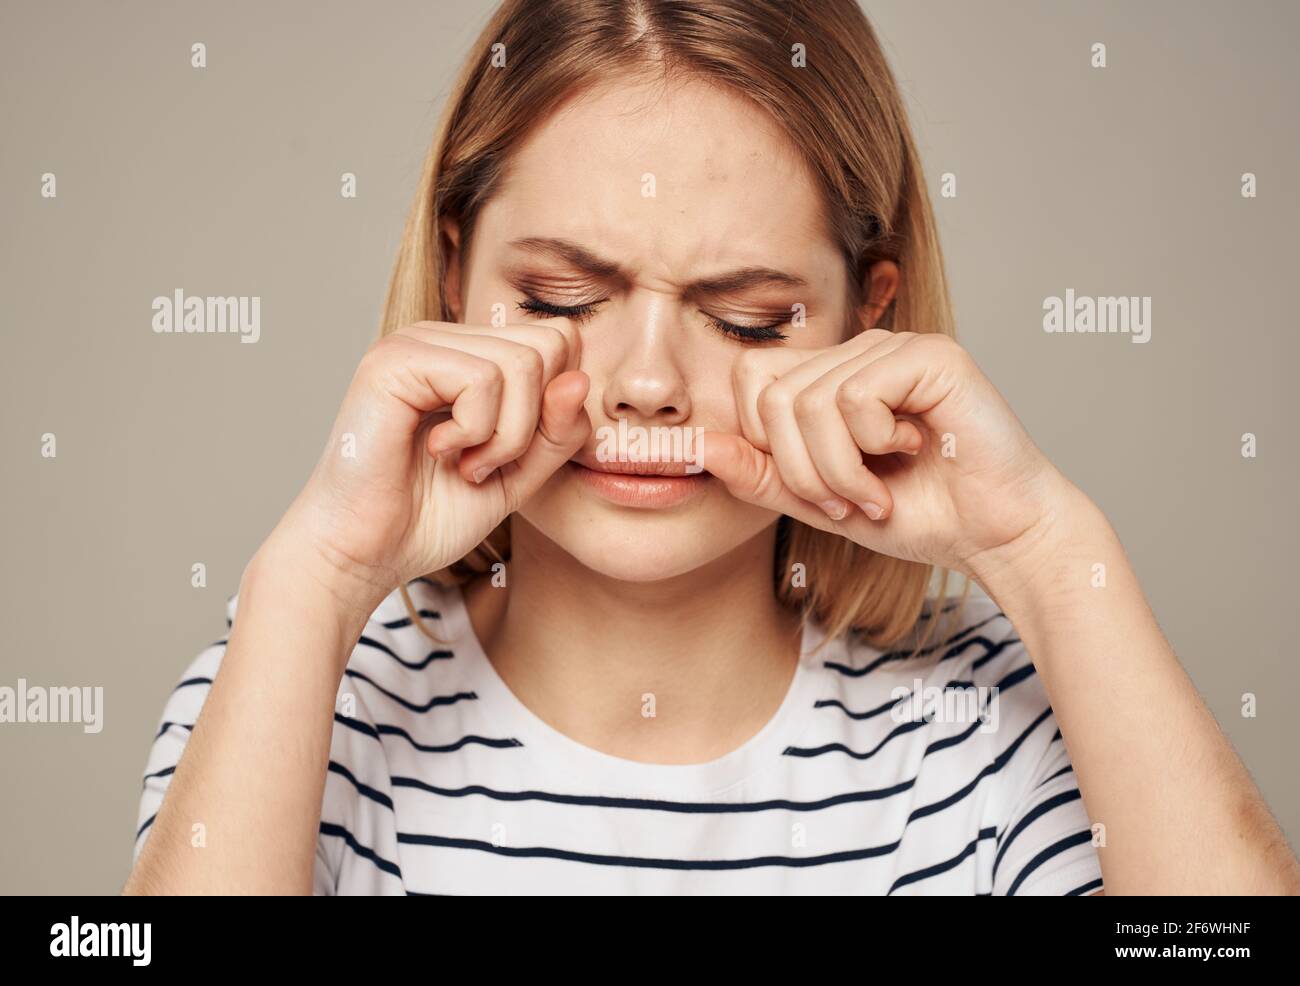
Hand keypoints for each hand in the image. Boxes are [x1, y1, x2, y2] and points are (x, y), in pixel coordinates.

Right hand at [269, 319, 590, 613]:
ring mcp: (417, 343)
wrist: (362, 554)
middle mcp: (444, 338)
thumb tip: (581, 380)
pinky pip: (484, 378)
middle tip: (488, 463)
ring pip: (524, 362)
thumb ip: (556, 432)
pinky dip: (476, 432)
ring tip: (465, 464)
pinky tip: (439, 452)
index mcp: (471, 354)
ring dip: (507, 435)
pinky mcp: (395, 361)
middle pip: (552, 346)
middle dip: (536, 422)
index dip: (556, 406)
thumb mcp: (519, 476)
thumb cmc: (428, 518)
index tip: (512, 455)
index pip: (561, 343)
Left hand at [700, 329, 1072, 578]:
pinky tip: (913, 454)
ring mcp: (894, 348)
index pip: (750, 381)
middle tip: (850, 500)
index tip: (813, 491)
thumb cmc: (919, 515)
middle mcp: (859, 352)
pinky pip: (854, 397)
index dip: (763, 445)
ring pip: (809, 402)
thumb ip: (761, 475)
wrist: (996, 535)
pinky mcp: (929, 356)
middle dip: (801, 470)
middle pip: (771, 396)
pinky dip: (871, 447)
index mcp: (830, 376)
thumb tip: (700, 445)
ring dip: (839, 469)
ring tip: (879, 489)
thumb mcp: (821, 502)